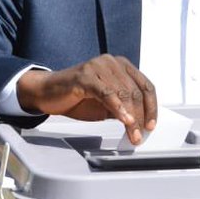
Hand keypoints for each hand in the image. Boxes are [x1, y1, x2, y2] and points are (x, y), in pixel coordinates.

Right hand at [16, 55, 156, 144]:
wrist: (48, 93)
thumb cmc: (77, 98)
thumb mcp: (106, 105)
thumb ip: (123, 108)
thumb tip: (141, 123)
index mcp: (121, 66)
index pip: (145, 86)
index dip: (151, 107)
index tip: (151, 125)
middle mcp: (112, 62)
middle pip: (136, 91)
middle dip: (141, 117)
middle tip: (140, 135)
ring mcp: (98, 66)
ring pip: (124, 93)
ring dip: (131, 118)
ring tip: (132, 134)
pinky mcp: (85, 75)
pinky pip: (107, 93)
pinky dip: (118, 108)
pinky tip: (124, 121)